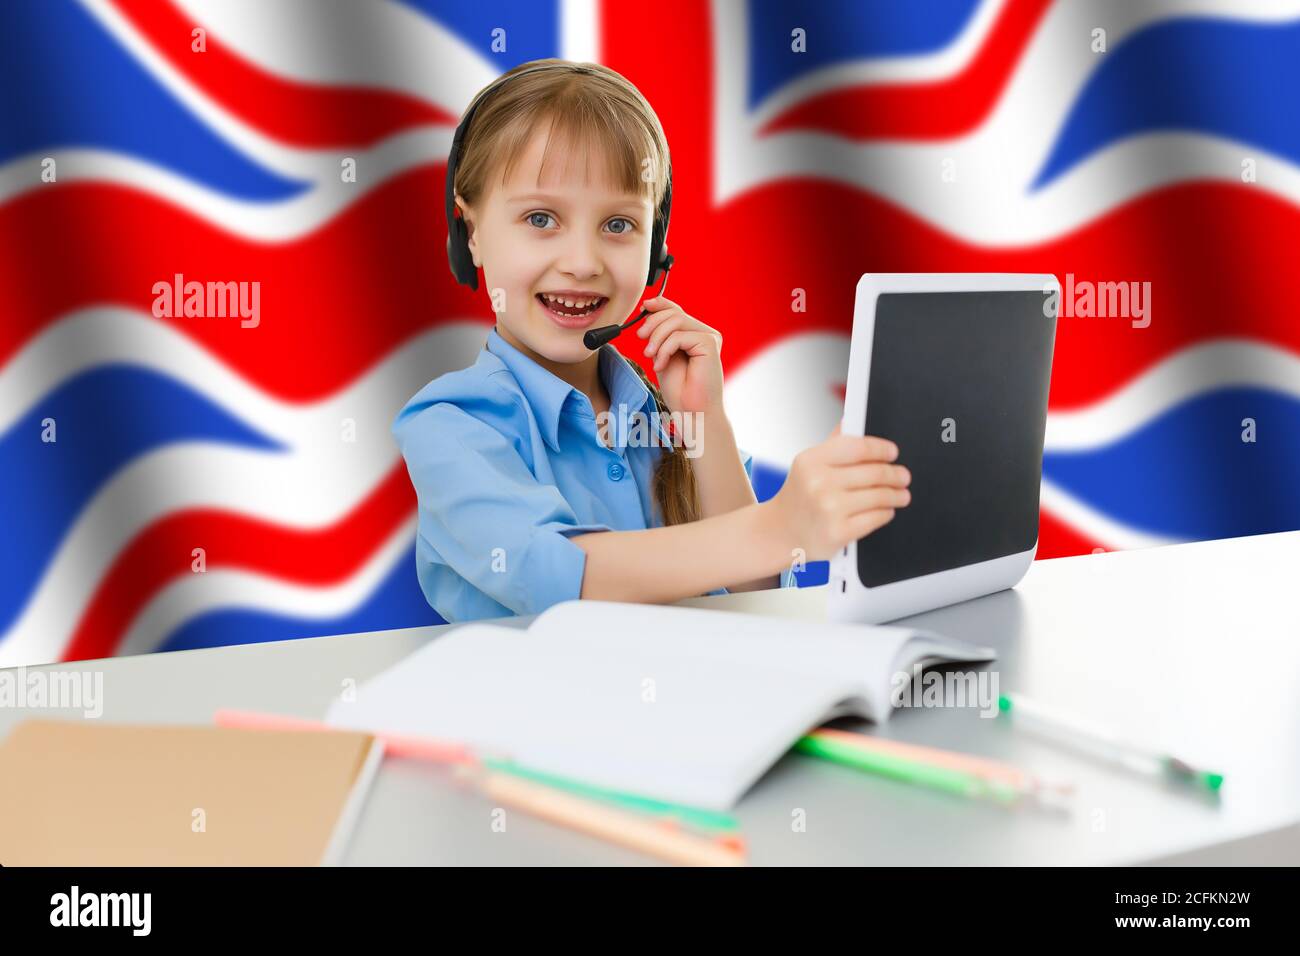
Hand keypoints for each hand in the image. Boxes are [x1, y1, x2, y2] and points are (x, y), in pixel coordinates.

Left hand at [634, 296, 723, 413]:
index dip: (659, 304)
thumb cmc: (680, 391)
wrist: (693, 413)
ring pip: (676, 320)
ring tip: (649, 356)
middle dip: (652, 323)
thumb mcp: (663, 355)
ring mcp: (709, 338)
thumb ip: (660, 335)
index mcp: (695, 335)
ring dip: (656, 337)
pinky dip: (664, 349)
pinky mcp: (710, 344)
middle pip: (674, 313)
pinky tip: (660, 365)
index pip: (676, 310)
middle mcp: (705, 334)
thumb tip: (649, 310)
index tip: (642, 308)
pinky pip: (679, 336)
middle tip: (640, 338)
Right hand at [762, 424, 911, 561]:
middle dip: (895, 474)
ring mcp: (828, 509)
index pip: (858, 447)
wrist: (779, 531)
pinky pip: (875, 518)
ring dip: (896, 495)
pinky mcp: (838, 532)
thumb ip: (833, 444)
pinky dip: (886, 513)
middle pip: (873, 472)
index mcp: (811, 461)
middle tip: (903, 476)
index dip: (881, 448)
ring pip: (879, 496)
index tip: (892, 452)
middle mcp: (818, 483)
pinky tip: (887, 510)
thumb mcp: (808, 465)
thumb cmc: (799, 496)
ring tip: (902, 494)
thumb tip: (852, 418)